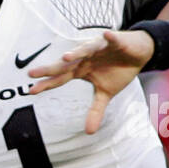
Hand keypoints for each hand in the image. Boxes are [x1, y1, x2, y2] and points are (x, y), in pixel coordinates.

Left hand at [28, 30, 154, 133]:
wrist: (137, 53)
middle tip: (32, 73)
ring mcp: (98, 47)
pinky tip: (106, 35)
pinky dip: (108, 37)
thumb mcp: (106, 93)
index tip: (31, 91)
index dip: (47, 84)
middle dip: (50, 68)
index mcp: (81, 70)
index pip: (60, 78)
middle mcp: (85, 57)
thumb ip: (95, 110)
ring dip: (77, 52)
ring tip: (66, 58)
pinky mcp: (114, 40)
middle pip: (66, 64)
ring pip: (85, 49)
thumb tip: (89, 132)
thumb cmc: (118, 70)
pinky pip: (110, 38)